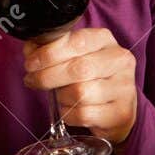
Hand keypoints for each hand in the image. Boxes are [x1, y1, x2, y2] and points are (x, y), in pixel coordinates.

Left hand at [21, 27, 138, 143]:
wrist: (116, 108)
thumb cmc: (89, 77)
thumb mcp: (72, 56)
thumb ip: (50, 50)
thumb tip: (30, 50)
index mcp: (105, 40)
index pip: (77, 41)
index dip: (49, 53)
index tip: (30, 63)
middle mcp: (120, 60)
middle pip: (79, 68)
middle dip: (48, 76)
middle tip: (31, 80)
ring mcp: (124, 87)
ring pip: (80, 93)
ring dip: (61, 96)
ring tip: (58, 95)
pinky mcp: (121, 113)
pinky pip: (84, 114)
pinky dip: (69, 113)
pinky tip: (69, 109)